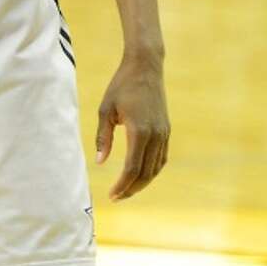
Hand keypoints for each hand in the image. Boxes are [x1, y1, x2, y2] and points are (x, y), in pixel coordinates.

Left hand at [95, 55, 168, 200]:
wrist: (145, 67)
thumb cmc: (121, 86)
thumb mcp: (105, 110)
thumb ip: (104, 138)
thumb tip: (100, 162)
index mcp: (139, 131)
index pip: (132, 168)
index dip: (122, 185)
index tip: (111, 195)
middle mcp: (155, 135)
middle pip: (145, 173)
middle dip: (131, 189)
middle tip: (116, 197)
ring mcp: (164, 133)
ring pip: (155, 168)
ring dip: (142, 182)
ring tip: (126, 190)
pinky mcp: (166, 130)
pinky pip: (161, 158)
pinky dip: (151, 170)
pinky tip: (140, 175)